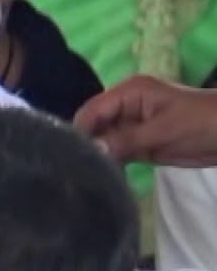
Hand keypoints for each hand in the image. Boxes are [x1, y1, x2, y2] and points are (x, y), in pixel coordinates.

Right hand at [73, 75, 216, 167]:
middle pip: (94, 125)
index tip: (68, 156)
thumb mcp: (164, 130)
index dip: (79, 130)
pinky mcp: (140, 144)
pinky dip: (110, 164)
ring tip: (83, 176)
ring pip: (103, 141)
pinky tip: (102, 177)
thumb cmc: (203, 123)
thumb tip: (91, 150)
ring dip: (97, 156)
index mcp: (129, 93)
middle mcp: (126, 107)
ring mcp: (133, 126)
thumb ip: (126, 140)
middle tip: (74, 170)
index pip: (92, 110)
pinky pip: (117, 153)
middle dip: (86, 144)